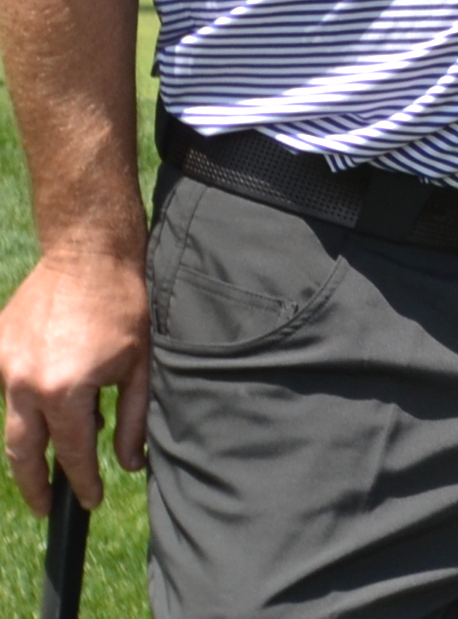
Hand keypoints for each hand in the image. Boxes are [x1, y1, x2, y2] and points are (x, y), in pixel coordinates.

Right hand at [0, 245, 150, 514]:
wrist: (89, 254)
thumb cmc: (124, 307)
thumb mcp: (140, 366)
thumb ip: (133, 420)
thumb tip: (130, 463)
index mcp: (65, 391)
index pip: (72, 453)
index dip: (82, 482)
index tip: (90, 501)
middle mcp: (25, 384)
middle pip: (22, 452)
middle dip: (34, 485)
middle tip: (46, 506)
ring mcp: (3, 365)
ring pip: (10, 421)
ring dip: (31, 440)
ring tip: (52, 453)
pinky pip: (4, 386)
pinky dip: (23, 399)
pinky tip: (46, 396)